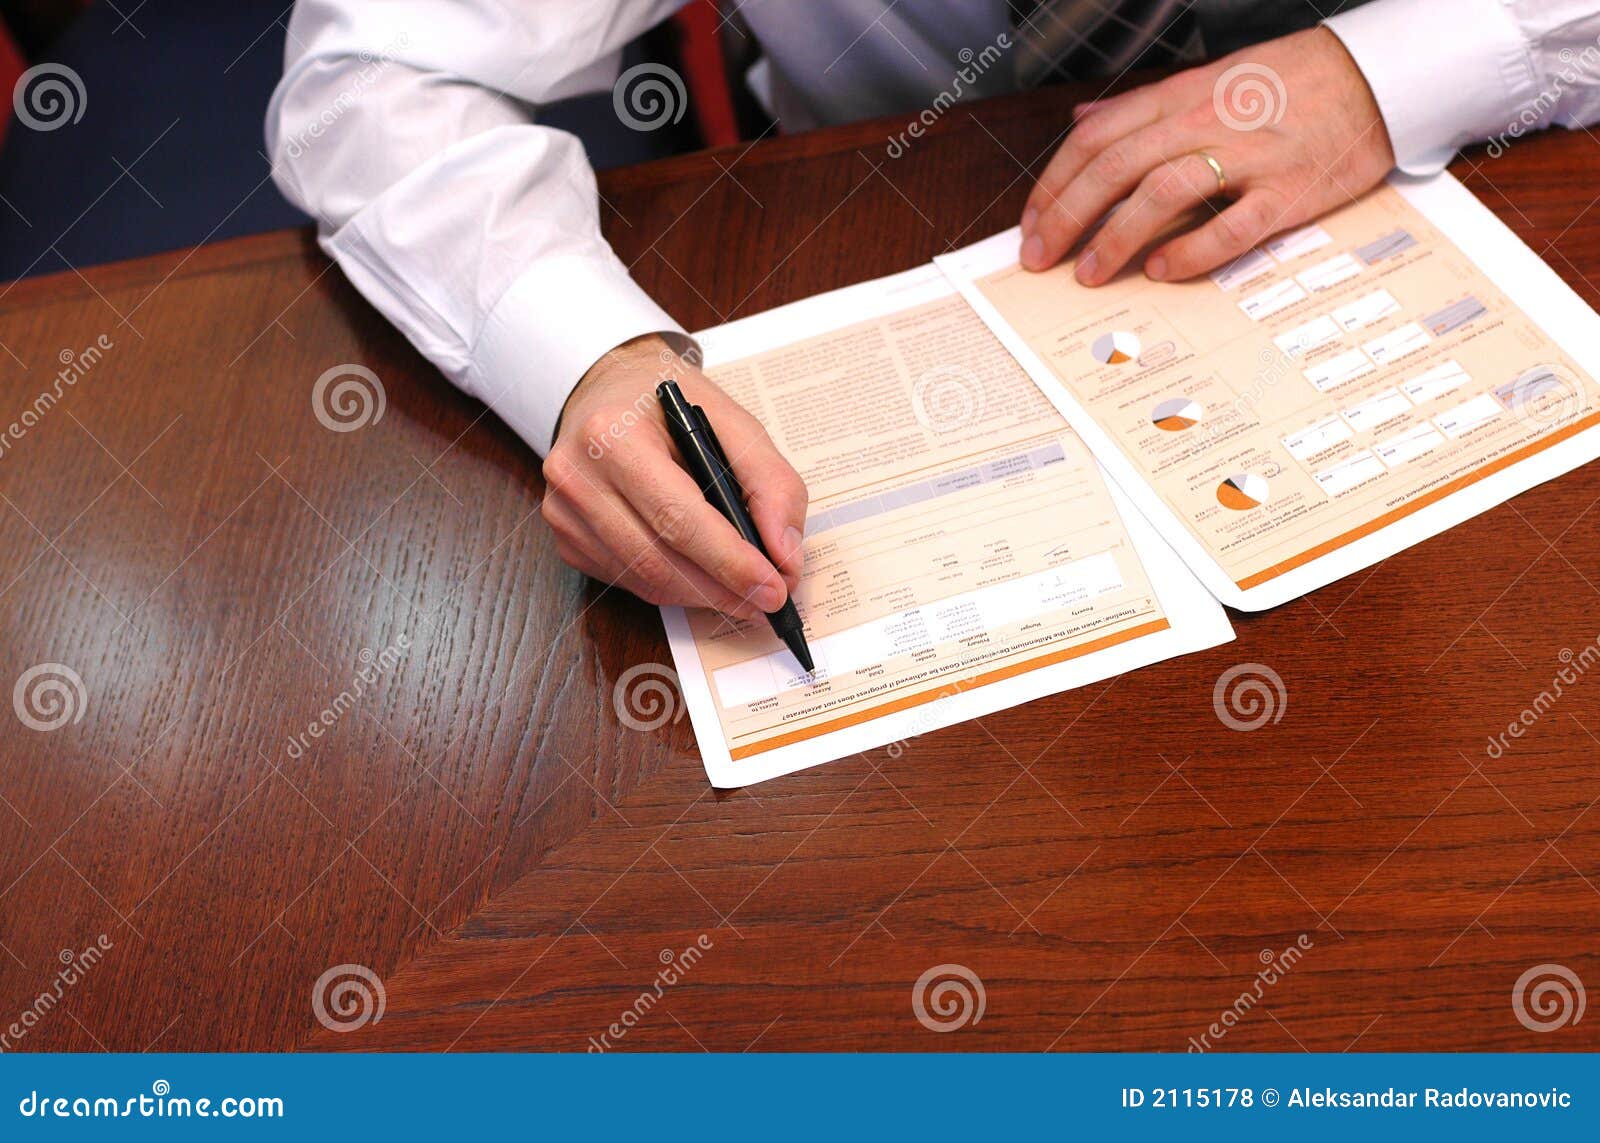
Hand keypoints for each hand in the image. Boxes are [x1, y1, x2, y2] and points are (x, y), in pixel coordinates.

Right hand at [541, 334, 806, 619]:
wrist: (607, 389)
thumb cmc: (668, 405)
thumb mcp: (731, 420)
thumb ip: (771, 483)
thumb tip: (784, 555)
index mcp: (614, 434)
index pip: (676, 516)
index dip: (729, 561)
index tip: (773, 587)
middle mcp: (577, 475)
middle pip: (658, 558)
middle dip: (721, 588)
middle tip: (768, 600)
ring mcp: (563, 512)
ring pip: (643, 578)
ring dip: (701, 595)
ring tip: (743, 594)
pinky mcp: (566, 539)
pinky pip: (628, 581)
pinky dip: (673, 587)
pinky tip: (702, 578)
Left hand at [1019, 26, 1394, 284]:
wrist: (1379, 77)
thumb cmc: (1288, 84)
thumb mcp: (1207, 79)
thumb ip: (1142, 106)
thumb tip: (1083, 120)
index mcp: (1181, 96)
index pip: (1097, 138)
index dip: (1055, 183)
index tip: (1031, 224)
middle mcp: (1207, 122)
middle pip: (1117, 167)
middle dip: (1068, 216)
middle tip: (1039, 258)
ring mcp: (1248, 157)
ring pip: (1163, 194)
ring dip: (1116, 237)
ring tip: (1088, 273)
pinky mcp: (1287, 193)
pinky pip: (1230, 226)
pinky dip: (1190, 251)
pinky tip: (1161, 269)